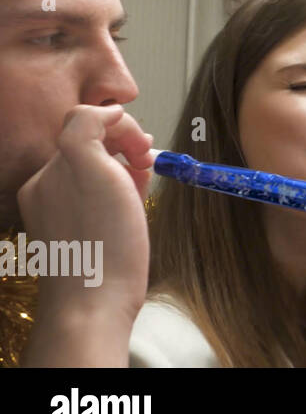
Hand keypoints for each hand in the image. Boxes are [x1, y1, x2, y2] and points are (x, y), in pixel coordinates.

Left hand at [17, 105, 152, 365]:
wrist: (97, 303)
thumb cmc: (104, 243)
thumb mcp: (94, 169)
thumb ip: (87, 128)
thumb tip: (105, 111)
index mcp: (48, 172)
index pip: (86, 125)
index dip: (122, 128)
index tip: (144, 147)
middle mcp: (49, 189)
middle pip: (93, 147)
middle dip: (126, 147)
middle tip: (149, 162)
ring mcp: (62, 213)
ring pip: (99, 172)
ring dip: (126, 169)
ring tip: (144, 183)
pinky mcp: (79, 234)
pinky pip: (100, 199)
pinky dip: (121, 193)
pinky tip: (135, 205)